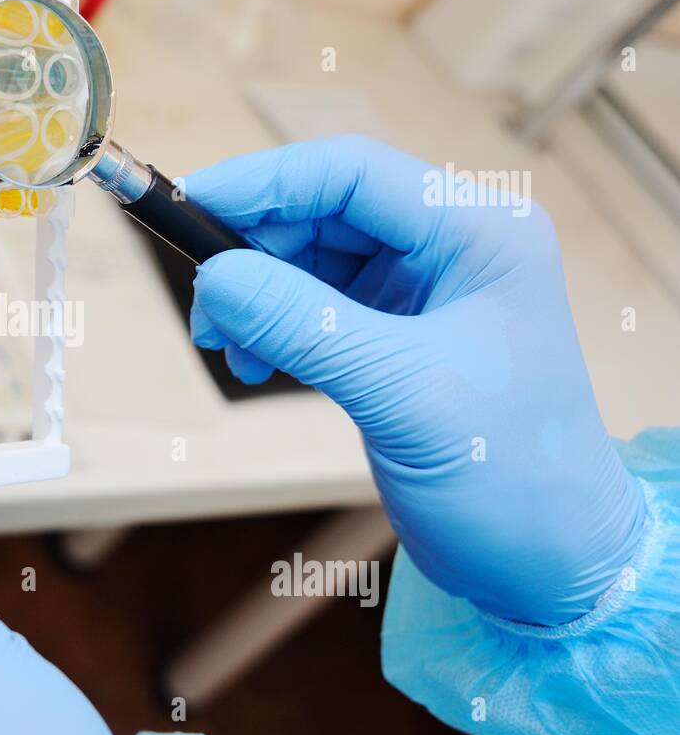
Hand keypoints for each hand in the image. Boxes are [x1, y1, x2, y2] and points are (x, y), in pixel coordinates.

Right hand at [188, 135, 646, 625]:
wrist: (544, 560)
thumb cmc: (508, 473)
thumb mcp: (400, 390)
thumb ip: (301, 325)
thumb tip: (212, 278)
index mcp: (478, 234)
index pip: (351, 174)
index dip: (263, 182)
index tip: (189, 202)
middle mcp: (451, 248)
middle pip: (322, 212)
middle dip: (252, 250)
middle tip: (204, 306)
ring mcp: (421, 291)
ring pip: (308, 258)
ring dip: (255, 293)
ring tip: (226, 346)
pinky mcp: (393, 335)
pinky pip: (310, 305)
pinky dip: (271, 326)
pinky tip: (256, 363)